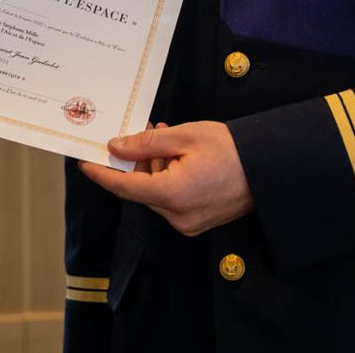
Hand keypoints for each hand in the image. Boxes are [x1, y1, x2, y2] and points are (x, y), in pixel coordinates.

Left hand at [78, 121, 253, 235]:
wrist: (270, 169)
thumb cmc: (232, 150)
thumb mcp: (184, 137)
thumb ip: (146, 144)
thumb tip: (116, 148)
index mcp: (172, 195)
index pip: (124, 187)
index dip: (101, 174)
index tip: (84, 162)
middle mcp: (177, 216)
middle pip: (141, 189)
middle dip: (137, 161)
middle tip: (144, 132)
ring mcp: (189, 223)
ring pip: (155, 194)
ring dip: (154, 168)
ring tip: (166, 138)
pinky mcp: (198, 222)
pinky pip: (171, 200)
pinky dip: (168, 179)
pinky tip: (177, 157)